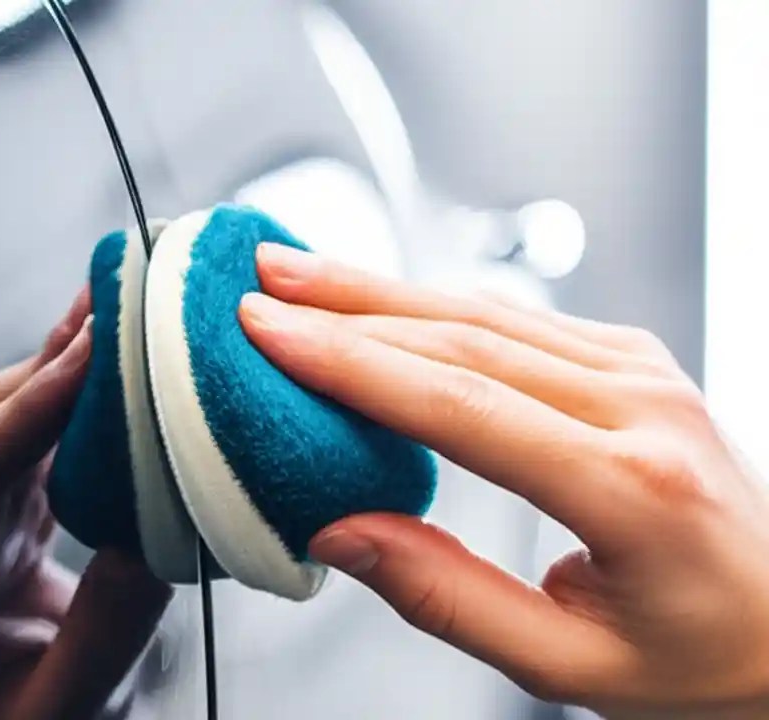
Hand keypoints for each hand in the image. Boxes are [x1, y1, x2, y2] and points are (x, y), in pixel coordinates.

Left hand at [0, 289, 172, 719]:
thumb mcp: (54, 710)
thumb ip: (103, 635)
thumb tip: (156, 532)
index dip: (33, 401)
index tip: (94, 346)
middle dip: (60, 359)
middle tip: (131, 297)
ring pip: (6, 415)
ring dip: (71, 366)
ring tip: (132, 308)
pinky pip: (25, 434)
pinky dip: (74, 400)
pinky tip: (116, 363)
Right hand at [239, 243, 768, 719]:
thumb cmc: (701, 661)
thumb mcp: (569, 666)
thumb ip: (448, 600)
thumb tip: (341, 533)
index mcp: (632, 489)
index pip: (460, 404)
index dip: (350, 363)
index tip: (270, 331)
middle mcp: (643, 408)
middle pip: (467, 335)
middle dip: (349, 305)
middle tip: (262, 284)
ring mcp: (644, 374)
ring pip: (489, 311)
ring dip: (384, 288)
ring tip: (302, 273)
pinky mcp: (633, 361)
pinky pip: (520, 318)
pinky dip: (436, 303)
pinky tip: (382, 296)